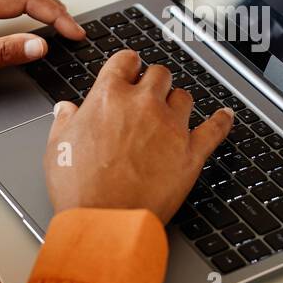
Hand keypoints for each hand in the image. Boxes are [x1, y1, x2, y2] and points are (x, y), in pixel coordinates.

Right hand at [44, 50, 233, 222]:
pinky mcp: (191, 152)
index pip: (125, 60)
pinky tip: (225, 116)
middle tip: (149, 96)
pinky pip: (215, 129)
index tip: (130, 71)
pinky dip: (222, 121)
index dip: (128, 65)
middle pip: (160, 74)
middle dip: (155, 82)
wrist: (105, 221)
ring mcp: (170, 127)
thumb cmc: (80, 189)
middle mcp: (143, 105)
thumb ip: (64, 123)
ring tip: (173, 113)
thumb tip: (66, 110)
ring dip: (178, 102)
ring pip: (184, 97)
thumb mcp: (57, 149)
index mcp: (108, 97)